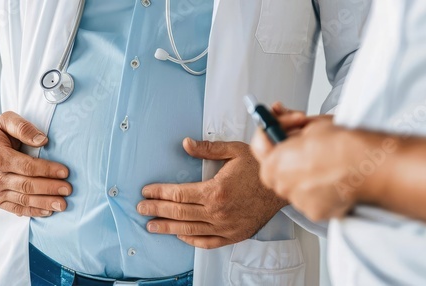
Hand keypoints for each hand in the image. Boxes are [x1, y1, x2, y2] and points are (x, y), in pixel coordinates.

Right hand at [0, 111, 71, 216]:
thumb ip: (23, 127)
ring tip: (62, 204)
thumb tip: (43, 140)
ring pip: (24, 200)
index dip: (48, 170)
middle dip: (50, 188)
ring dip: (45, 203)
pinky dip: (33, 212)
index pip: (28, 167)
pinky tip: (47, 212)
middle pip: (27, 186)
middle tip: (68, 189)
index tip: (65, 172)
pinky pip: (16, 209)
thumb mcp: (4, 122)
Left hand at [136, 138, 287, 248]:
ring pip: (189, 229)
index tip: (147, 192)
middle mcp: (217, 212)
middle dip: (156, 210)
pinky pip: (207, 242)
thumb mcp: (235, 151)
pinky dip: (191, 240)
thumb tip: (186, 144)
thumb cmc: (260, 168)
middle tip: (141, 209)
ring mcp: (225, 226)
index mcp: (215, 191)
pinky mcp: (234, 235)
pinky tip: (180, 235)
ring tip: (152, 225)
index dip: (159, 193)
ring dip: (167, 227)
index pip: (178, 194)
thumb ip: (207, 149)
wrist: (284, 187)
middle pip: (178, 213)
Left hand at [251, 108, 384, 220]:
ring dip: (304, 175)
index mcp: (274, 162)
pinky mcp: (316, 213)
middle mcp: (281, 186)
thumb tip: (280, 119)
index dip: (271, 131)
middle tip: (305, 144)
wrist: (369, 166)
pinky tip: (333, 178)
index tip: (279, 125)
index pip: (260, 145)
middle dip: (287, 156)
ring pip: (294, 186)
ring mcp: (298, 202)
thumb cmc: (344, 145)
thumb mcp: (313, 125)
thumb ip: (290, 127)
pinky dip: (319, 190)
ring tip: (325, 162)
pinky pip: (311, 200)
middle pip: (276, 169)